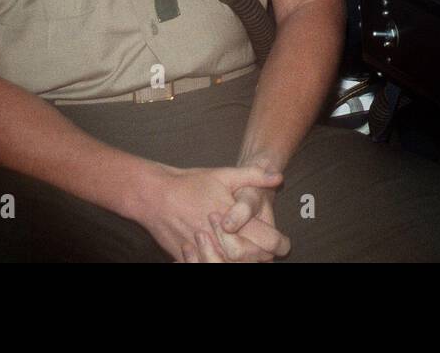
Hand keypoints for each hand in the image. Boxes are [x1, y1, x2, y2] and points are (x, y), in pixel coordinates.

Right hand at [130, 162, 281, 262]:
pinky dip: (224, 264)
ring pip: (232, 265)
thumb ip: (254, 175)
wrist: (154, 195)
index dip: (280, 243)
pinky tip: (228, 259)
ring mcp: (204, 248)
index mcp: (233, 217)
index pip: (266, 239)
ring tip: (254, 256)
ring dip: (246, 262)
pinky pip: (209, 266)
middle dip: (265, 255)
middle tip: (271, 251)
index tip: (284, 243)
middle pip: (252, 257)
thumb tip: (279, 177)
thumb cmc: (191, 183)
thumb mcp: (224, 174)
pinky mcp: (189, 256)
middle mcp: (220, 236)